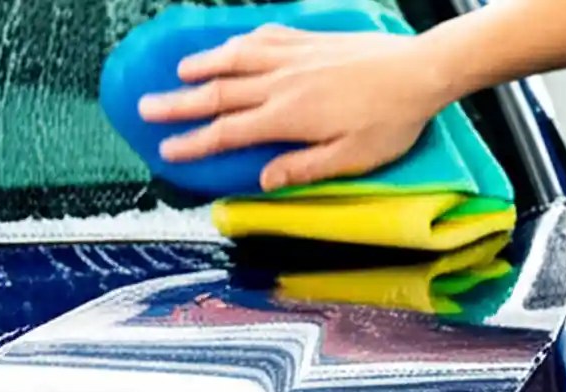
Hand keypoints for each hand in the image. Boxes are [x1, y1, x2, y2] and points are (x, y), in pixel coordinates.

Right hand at [137, 25, 454, 191]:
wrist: (418, 70)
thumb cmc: (390, 121)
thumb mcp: (350, 159)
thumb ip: (303, 169)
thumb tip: (264, 181)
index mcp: (287, 117)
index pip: (228, 133)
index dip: (193, 143)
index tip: (167, 150)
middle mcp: (282, 83)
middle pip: (218, 93)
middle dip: (179, 103)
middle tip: (146, 109)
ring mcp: (294, 56)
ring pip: (235, 59)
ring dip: (203, 65)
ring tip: (178, 72)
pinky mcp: (309, 39)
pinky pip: (264, 37)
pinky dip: (240, 43)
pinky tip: (232, 46)